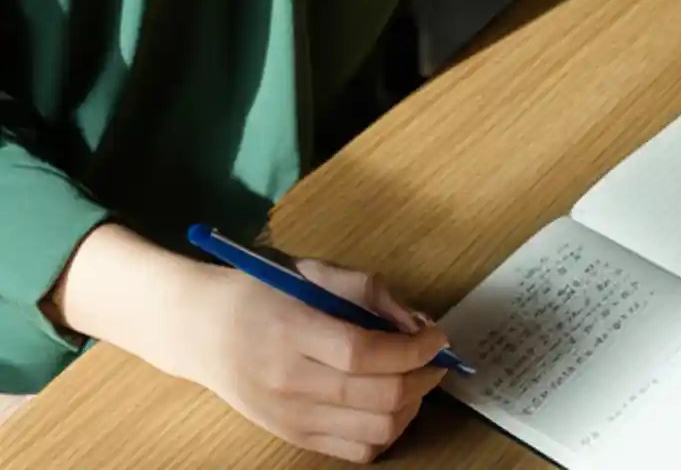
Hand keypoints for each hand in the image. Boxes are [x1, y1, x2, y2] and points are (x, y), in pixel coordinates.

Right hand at [184, 260, 449, 462]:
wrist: (198, 330)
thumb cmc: (260, 292)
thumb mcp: (312, 272)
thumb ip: (370, 291)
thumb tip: (419, 325)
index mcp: (291, 331)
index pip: (365, 354)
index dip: (414, 349)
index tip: (438, 336)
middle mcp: (289, 381)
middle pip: (378, 397)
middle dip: (424, 377)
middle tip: (434, 358)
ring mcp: (290, 417)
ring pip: (376, 431)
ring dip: (412, 406)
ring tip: (414, 379)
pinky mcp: (293, 437)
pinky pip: (357, 450)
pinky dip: (387, 430)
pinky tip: (389, 403)